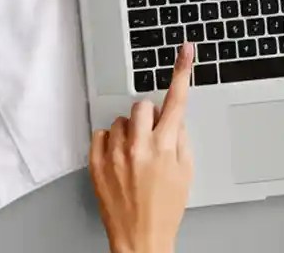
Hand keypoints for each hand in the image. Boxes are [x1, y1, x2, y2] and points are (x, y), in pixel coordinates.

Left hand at [90, 43, 194, 252]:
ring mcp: (115, 154)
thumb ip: (182, 139)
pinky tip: (119, 161)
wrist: (140, 238)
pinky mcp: (96, 163)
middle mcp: (139, 146)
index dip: (182, 70)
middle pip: (143, 106)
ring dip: (130, 132)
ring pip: (121, 121)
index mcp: (166, 146)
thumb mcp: (186, 172)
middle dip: (150, 118)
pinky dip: (110, 143)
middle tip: (153, 139)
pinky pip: (101, 135)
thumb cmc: (166, 209)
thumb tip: (174, 119)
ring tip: (135, 157)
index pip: (176, 99)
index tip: (185, 50)